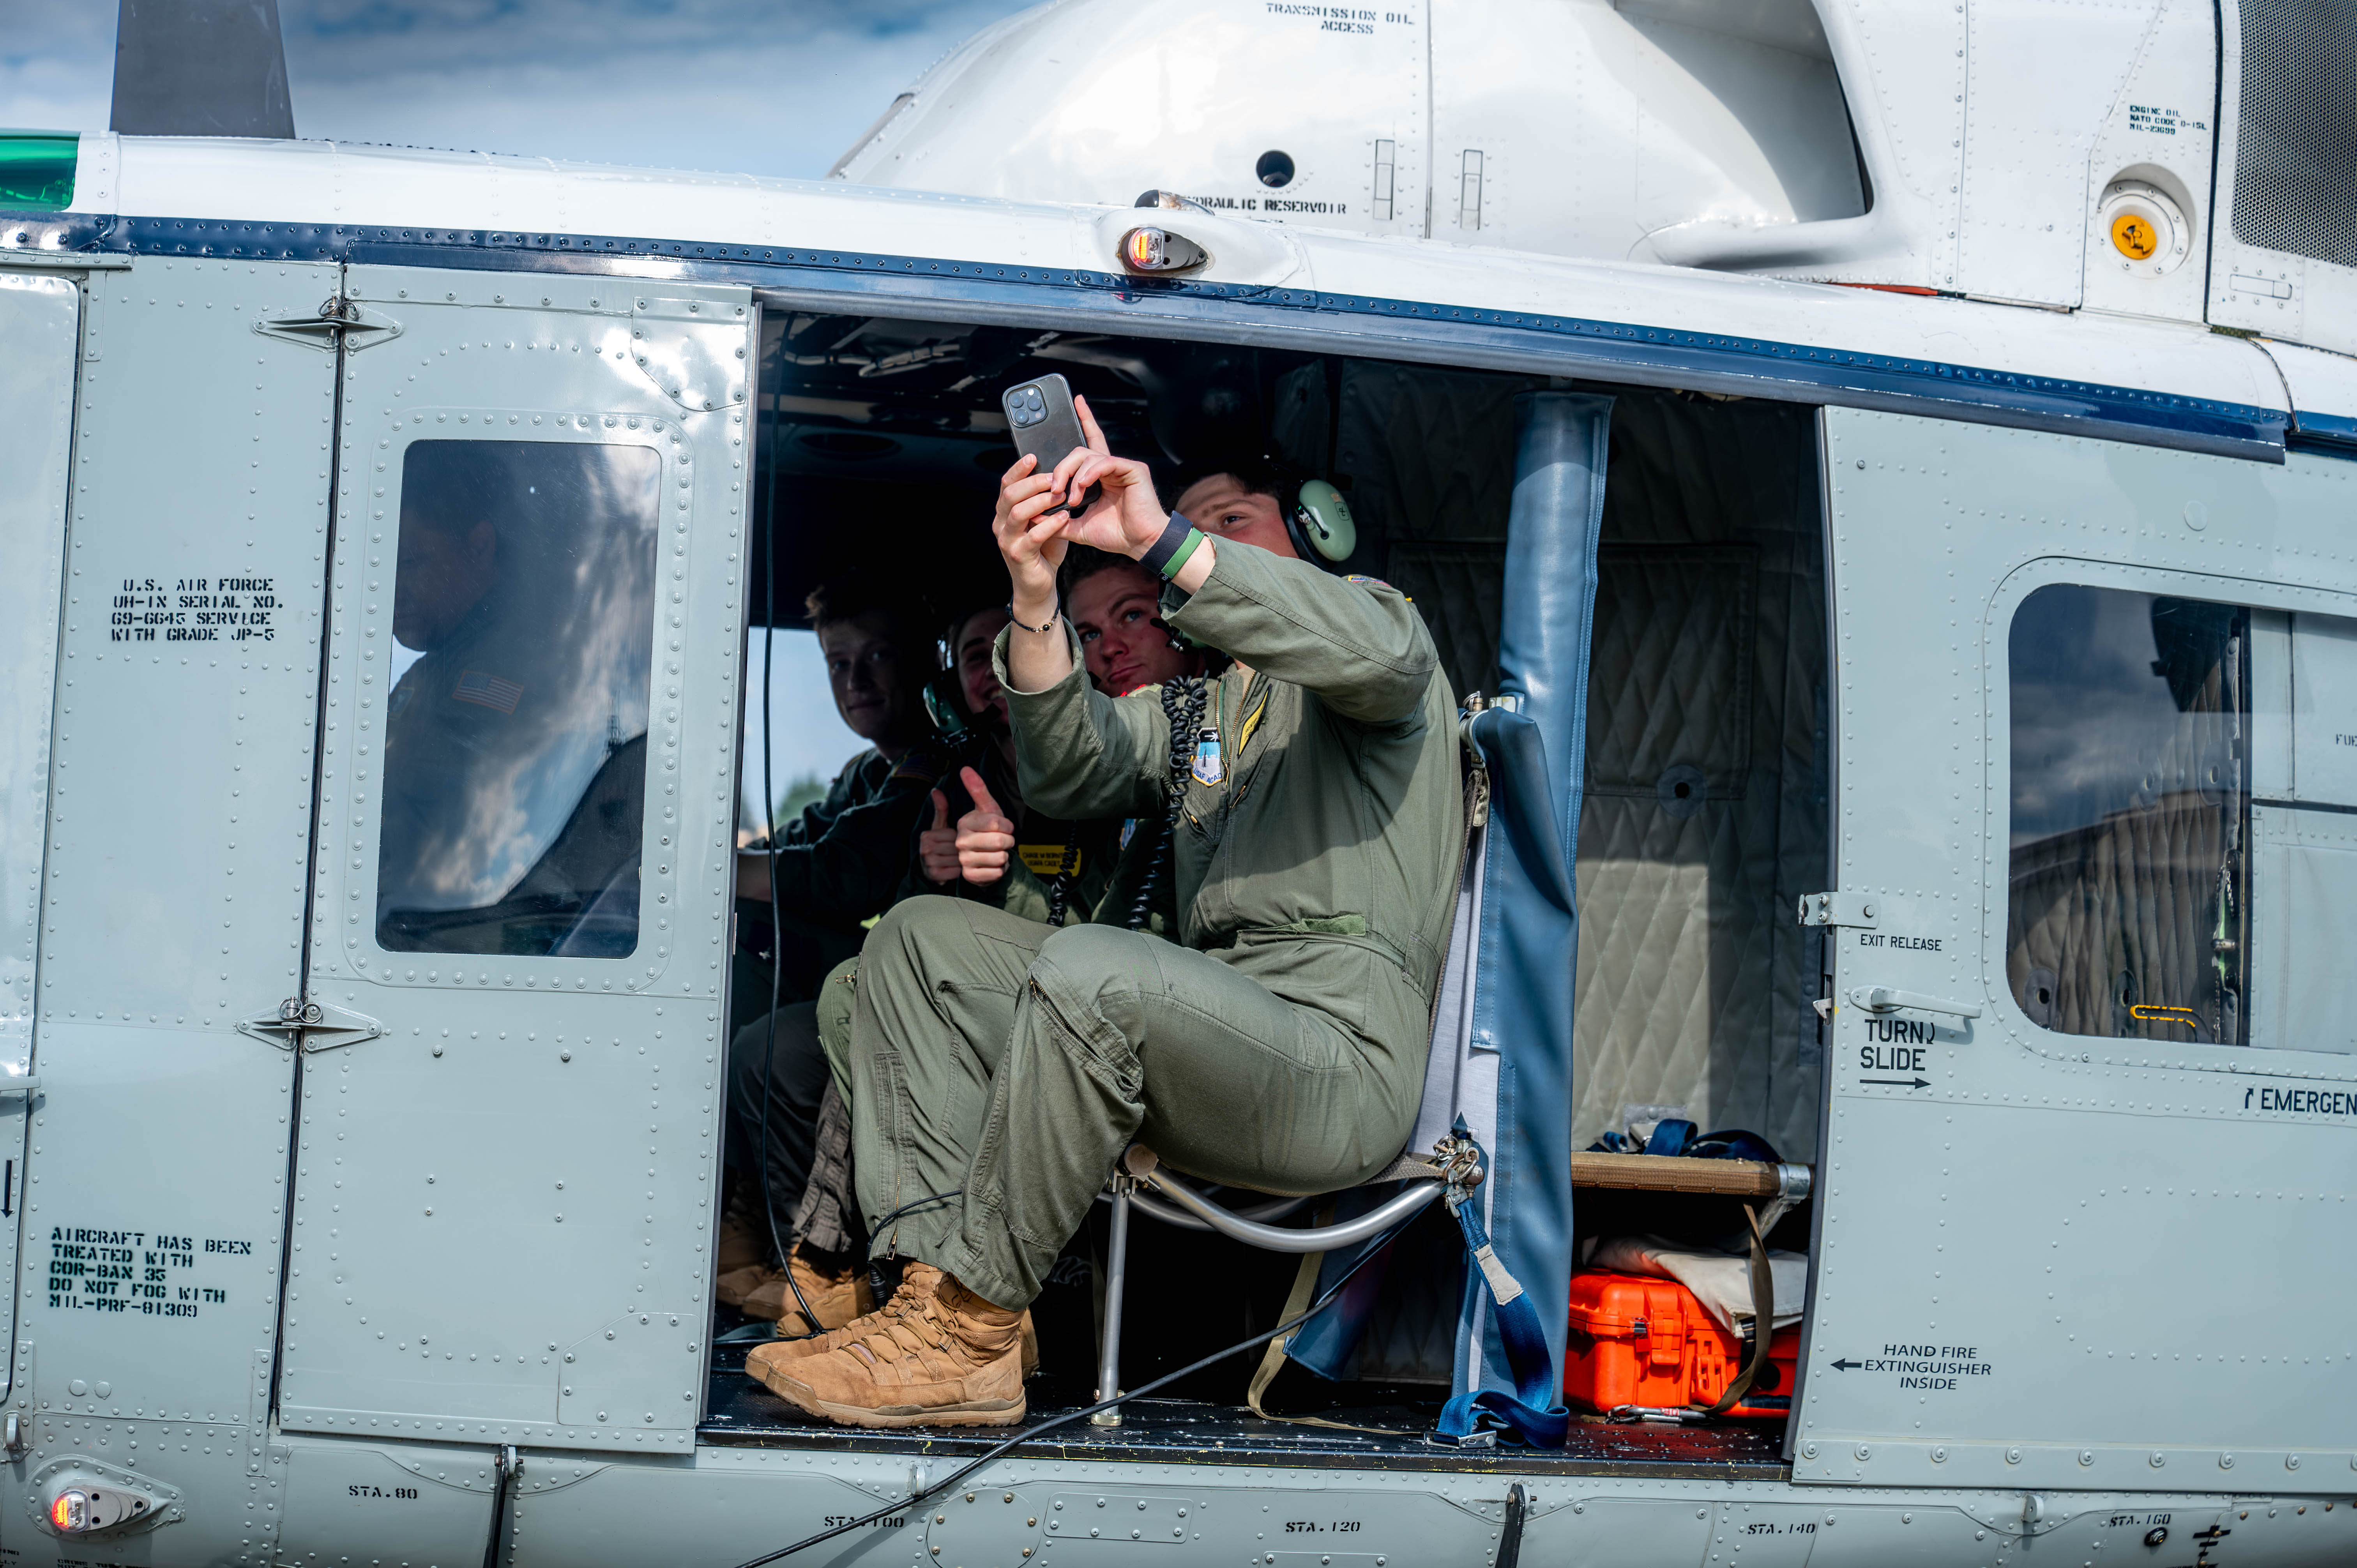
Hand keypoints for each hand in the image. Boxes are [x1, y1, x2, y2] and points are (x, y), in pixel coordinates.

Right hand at [918, 789, 959, 884]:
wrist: (933, 871)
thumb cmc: (940, 845)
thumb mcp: (940, 827)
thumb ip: (941, 809)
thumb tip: (936, 790)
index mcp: (927, 835)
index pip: (954, 834)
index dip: (960, 838)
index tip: (957, 841)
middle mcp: (925, 848)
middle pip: (956, 847)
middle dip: (962, 849)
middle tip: (961, 852)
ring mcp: (928, 863)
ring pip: (957, 859)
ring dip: (962, 860)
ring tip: (959, 859)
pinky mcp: (934, 875)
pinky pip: (955, 871)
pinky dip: (958, 871)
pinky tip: (956, 869)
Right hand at [953, 766, 1015, 884]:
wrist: (985, 859)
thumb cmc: (988, 831)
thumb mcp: (987, 810)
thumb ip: (977, 789)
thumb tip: (964, 768)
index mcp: (964, 823)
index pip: (996, 823)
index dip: (1007, 826)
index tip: (1005, 828)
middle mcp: (960, 841)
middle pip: (1000, 840)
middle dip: (1008, 842)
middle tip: (1002, 842)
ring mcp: (964, 860)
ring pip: (1000, 857)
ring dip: (1004, 857)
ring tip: (997, 854)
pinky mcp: (970, 876)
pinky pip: (997, 872)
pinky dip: (1001, 870)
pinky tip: (993, 866)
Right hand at [992, 452, 1068, 624]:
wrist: (1038, 586)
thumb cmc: (1043, 550)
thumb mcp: (1043, 521)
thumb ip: (1045, 503)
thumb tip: (1060, 478)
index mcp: (1004, 513)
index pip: (1006, 484)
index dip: (1018, 469)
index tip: (1034, 456)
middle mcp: (1000, 524)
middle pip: (1010, 494)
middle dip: (1033, 483)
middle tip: (1055, 477)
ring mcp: (1007, 541)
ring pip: (1018, 512)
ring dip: (1041, 501)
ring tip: (1061, 495)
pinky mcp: (1018, 556)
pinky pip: (1033, 536)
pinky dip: (1050, 524)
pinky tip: (1064, 517)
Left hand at [1044, 394, 1169, 560]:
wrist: (1140, 544)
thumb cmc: (1116, 535)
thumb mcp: (1079, 527)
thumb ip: (1060, 518)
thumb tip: (1036, 515)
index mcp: (1100, 476)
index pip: (1089, 443)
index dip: (1085, 420)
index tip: (1077, 402)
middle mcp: (1111, 467)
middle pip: (1079, 451)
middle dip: (1062, 467)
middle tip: (1054, 488)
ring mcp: (1122, 466)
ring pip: (1088, 455)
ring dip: (1073, 476)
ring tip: (1072, 498)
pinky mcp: (1133, 469)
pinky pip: (1105, 462)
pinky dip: (1090, 474)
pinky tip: (1084, 487)